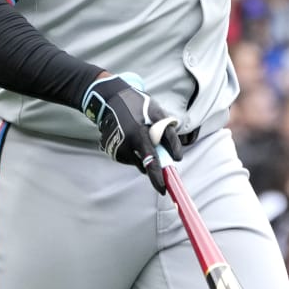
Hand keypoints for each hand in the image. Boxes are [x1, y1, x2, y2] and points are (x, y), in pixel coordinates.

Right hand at [82, 73, 184, 193]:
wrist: (110, 99)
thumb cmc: (140, 105)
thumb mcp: (158, 113)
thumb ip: (168, 134)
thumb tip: (178, 157)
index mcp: (139, 134)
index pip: (151, 160)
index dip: (158, 176)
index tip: (163, 188)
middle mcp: (126, 142)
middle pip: (143, 164)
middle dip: (154, 174)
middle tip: (162, 186)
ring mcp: (116, 147)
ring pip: (137, 162)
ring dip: (144, 157)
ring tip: (141, 137)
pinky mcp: (110, 149)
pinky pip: (128, 158)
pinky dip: (134, 154)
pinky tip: (131, 139)